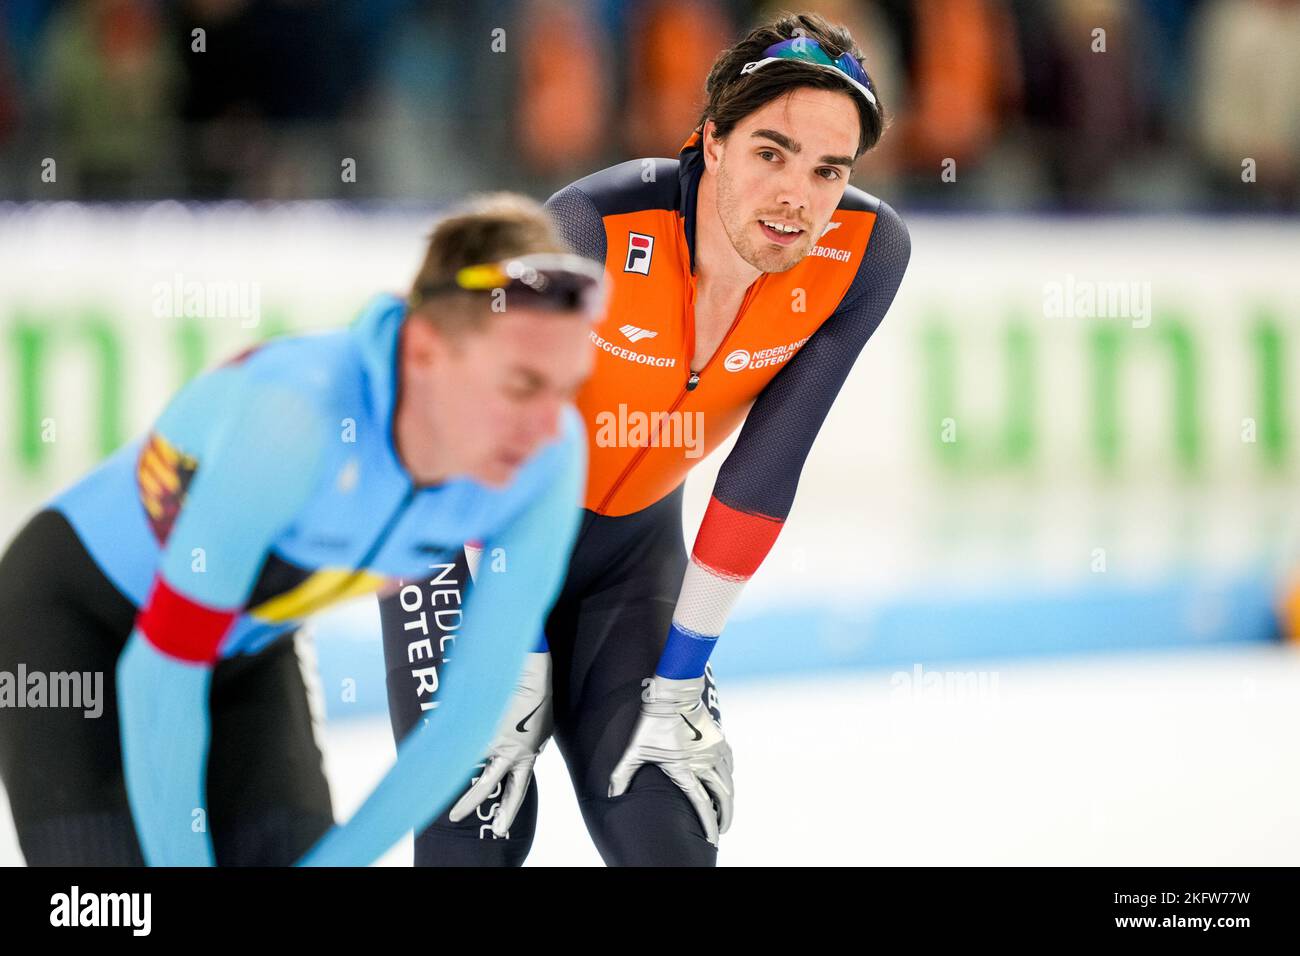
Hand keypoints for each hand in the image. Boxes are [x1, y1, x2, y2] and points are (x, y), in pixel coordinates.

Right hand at [447, 650, 551, 836]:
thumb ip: (525, 748)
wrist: (529, 674)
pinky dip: (447, 741)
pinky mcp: (478, 722)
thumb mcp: (539, 732)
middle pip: (486, 785)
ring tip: (433, 771)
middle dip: (469, 802)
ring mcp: (492, 737)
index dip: (508, 811)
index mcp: (526, 756)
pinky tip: (432, 742)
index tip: (500, 829)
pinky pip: (459, 737)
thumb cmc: (537, 700)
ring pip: (467, 760)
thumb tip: (512, 758)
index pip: (516, 791)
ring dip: (452, 765)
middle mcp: (508, 751)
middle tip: (454, 816)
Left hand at [608, 670, 733, 844]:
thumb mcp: (634, 750)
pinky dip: (729, 778)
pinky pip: (729, 765)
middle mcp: (704, 763)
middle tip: (721, 829)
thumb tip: (612, 795)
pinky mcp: (719, 741)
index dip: (708, 824)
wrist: (673, 694)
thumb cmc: (651, 723)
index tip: (712, 838)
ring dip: (727, 800)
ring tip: (723, 811)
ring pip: (728, 783)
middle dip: (724, 817)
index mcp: (685, 770)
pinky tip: (724, 782)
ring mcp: (714, 752)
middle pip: (723, 798)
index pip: (702, 804)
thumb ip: (622, 775)